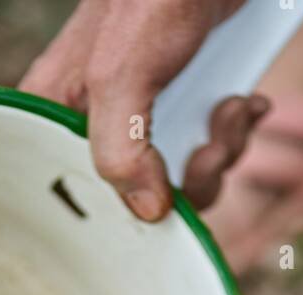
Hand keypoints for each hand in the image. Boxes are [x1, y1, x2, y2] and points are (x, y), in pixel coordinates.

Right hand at [20, 0, 269, 219]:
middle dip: (185, 182)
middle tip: (206, 148)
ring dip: (219, 154)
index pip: (71, 194)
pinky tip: (244, 100)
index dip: (116, 210)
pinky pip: (210, 149)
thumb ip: (121, 149)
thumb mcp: (121, 73)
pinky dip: (234, 131)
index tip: (155, 200)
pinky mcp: (187, 101)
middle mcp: (99, 120)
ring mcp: (147, 113)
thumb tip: (148, 212)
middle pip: (136, 199)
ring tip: (232, 110)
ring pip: (181, 181)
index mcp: (58, 114)